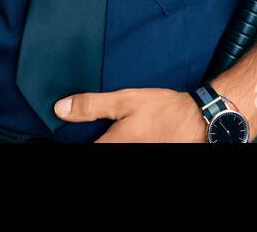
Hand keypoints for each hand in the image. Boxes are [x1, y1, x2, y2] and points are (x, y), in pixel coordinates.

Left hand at [54, 88, 205, 141]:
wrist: (196, 120)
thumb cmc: (161, 109)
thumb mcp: (124, 100)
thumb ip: (91, 106)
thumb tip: (60, 109)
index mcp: (112, 145)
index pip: (85, 150)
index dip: (74, 141)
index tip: (67, 134)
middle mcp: (122, 155)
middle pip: (98, 151)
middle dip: (94, 140)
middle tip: (95, 130)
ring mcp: (135, 156)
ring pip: (109, 151)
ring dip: (105, 141)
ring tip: (112, 131)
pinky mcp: (144, 156)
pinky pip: (122, 152)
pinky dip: (117, 144)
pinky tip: (122, 136)